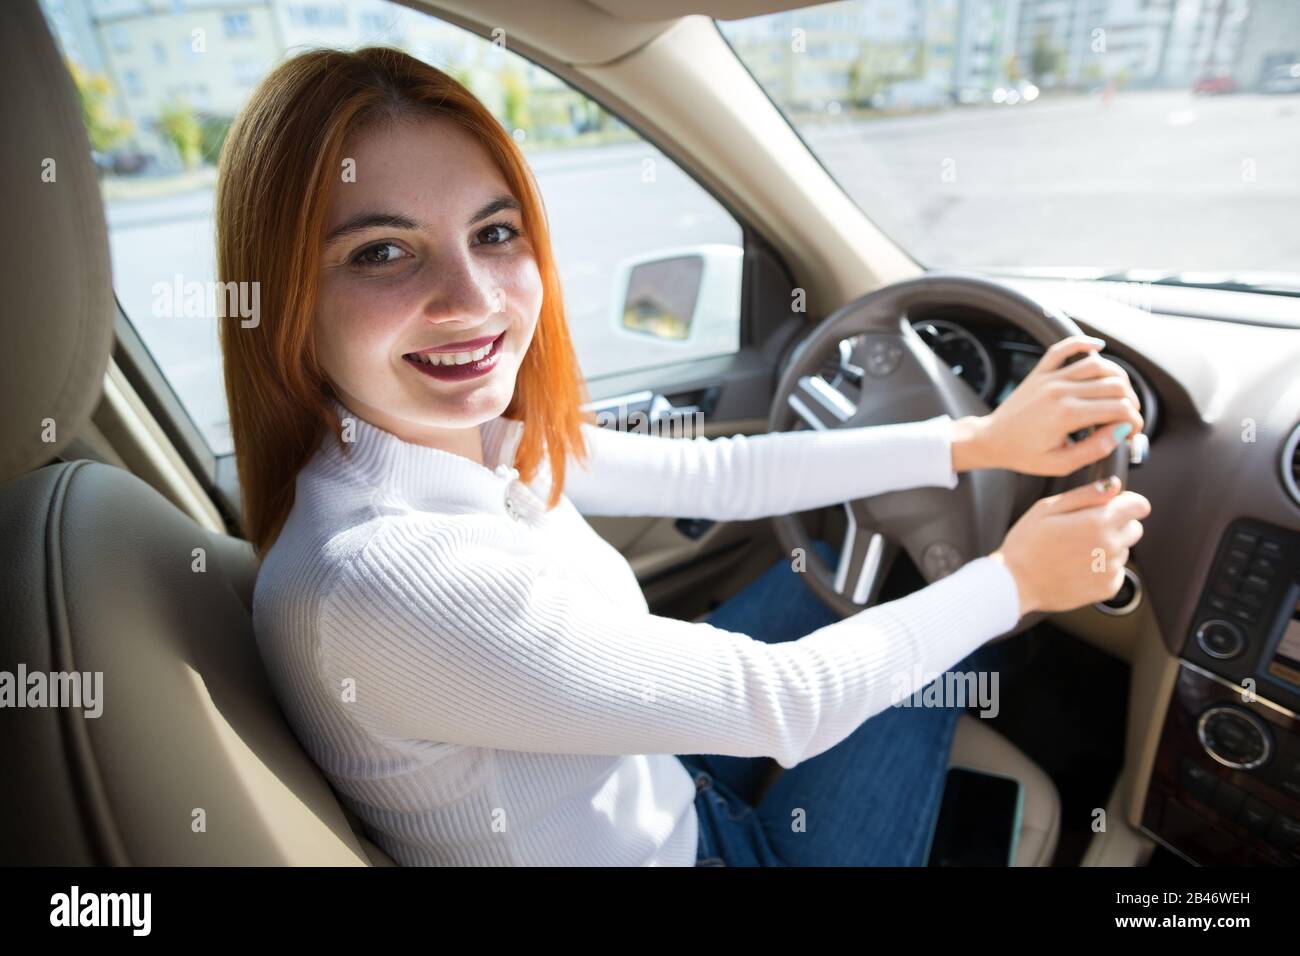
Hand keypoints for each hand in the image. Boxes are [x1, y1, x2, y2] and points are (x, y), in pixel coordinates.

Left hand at [954, 335, 1144, 476]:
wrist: (991, 440)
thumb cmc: (1024, 454)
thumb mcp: (1061, 464)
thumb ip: (1095, 449)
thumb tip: (1122, 431)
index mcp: (1067, 415)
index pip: (1119, 409)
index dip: (1135, 422)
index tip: (1132, 433)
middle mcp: (1061, 391)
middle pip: (1115, 385)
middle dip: (1131, 402)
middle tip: (1128, 417)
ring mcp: (1050, 378)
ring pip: (1098, 364)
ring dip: (1118, 377)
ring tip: (1121, 394)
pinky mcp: (1040, 372)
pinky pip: (1063, 348)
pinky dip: (1083, 343)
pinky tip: (1098, 348)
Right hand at [988, 476, 1150, 616]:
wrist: (1015, 584)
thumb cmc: (1026, 544)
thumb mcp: (1047, 508)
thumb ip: (1085, 495)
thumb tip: (1114, 485)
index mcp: (1097, 522)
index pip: (1139, 506)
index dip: (1126, 503)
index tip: (1112, 506)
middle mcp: (1110, 546)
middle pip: (1134, 528)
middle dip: (1116, 525)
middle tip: (1084, 531)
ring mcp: (1110, 569)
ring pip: (1123, 550)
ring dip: (1107, 548)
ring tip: (1074, 551)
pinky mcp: (1107, 588)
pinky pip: (1116, 572)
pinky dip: (1102, 568)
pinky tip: (1077, 567)